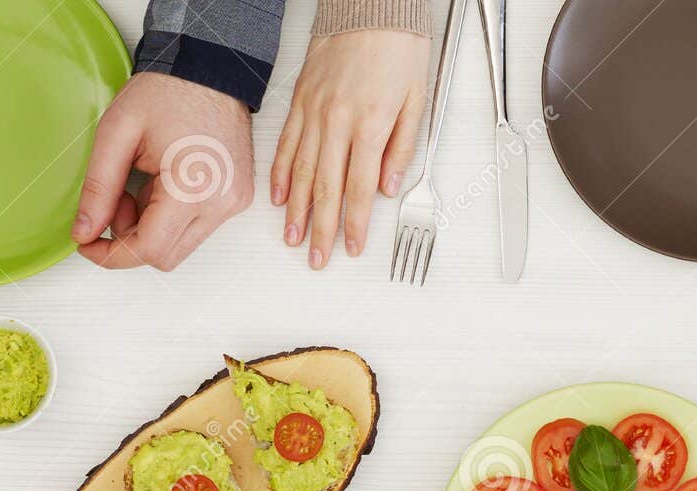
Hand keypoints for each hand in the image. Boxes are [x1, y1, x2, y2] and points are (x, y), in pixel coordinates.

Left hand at [72, 72, 252, 270]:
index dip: (111, 255)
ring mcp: (233, 203)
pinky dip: (170, 218)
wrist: (210, 67)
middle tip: (118, 200)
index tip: (87, 244)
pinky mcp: (236, 199)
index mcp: (193, 188)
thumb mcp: (118, 133)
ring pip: (180, 247)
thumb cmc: (169, 90)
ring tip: (142, 186)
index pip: (149, 250)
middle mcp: (221, 204)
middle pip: (165, 257)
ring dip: (151, 230)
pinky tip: (163, 184)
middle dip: (131, 239)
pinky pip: (196, 229)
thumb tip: (84, 232)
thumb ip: (98, 188)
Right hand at [271, 31, 429, 267]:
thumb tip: (388, 187)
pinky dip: (282, 174)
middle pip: (327, 189)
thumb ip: (401, 147)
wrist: (369, 5)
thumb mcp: (416, 98)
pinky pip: (287, 144)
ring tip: (293, 239)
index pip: (360, 188)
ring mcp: (314, 112)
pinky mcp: (300, 101)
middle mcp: (338, 121)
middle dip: (322, 230)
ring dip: (298, 212)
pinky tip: (280, 198)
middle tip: (317, 259)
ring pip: (303, 172)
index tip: (351, 247)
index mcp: (371, 124)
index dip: (355, 224)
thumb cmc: (397, 46)